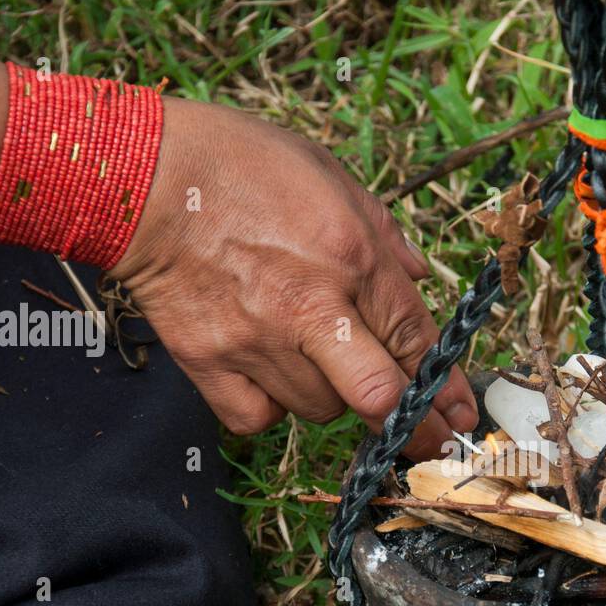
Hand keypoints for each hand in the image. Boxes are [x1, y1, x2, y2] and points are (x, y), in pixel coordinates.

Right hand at [113, 97, 477, 459]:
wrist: (142, 176)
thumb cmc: (239, 164)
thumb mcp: (331, 176)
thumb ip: (383, 234)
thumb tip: (418, 276)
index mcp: (351, 255)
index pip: (416, 339)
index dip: (449, 388)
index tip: (462, 415)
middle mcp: (310, 306)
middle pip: (379, 397)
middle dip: (415, 429)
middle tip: (427, 440)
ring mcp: (257, 339)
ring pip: (319, 410)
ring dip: (331, 397)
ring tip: (312, 358)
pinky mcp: (209, 361)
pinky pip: (257, 418)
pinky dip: (270, 408)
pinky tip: (268, 375)